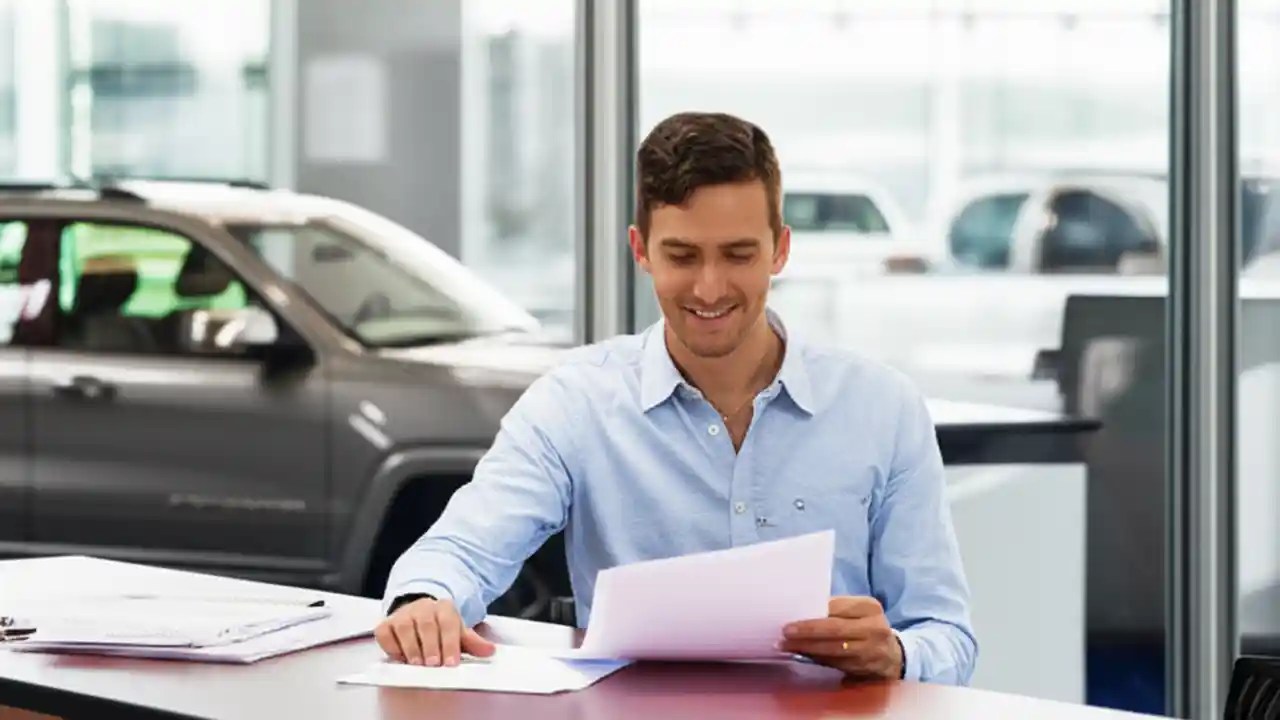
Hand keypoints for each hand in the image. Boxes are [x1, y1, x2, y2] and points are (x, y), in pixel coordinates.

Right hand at [374, 597, 495, 666]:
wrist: (419, 613)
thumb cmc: (440, 627)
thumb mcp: (459, 632)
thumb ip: (473, 643)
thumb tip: (490, 650)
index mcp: (444, 608)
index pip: (448, 623)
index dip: (450, 644)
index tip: (451, 663)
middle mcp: (422, 608)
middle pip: (426, 625)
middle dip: (431, 646)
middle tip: (434, 665)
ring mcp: (403, 615)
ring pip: (405, 628)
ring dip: (411, 648)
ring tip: (417, 664)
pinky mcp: (386, 624)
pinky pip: (385, 634)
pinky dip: (391, 646)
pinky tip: (399, 657)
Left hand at [779, 596, 902, 679]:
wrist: (893, 656)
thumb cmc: (866, 627)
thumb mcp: (859, 612)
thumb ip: (836, 609)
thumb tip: (800, 609)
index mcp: (870, 607)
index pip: (837, 607)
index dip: (814, 613)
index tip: (792, 617)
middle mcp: (874, 628)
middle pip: (836, 629)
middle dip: (807, 632)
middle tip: (785, 633)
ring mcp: (871, 651)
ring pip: (833, 649)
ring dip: (807, 648)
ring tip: (786, 646)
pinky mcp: (865, 669)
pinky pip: (835, 663)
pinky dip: (816, 658)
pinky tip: (801, 654)